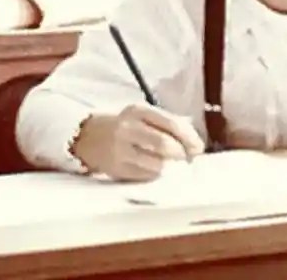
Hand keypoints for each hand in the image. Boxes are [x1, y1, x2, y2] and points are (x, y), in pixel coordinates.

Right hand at [72, 104, 204, 180]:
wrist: (89, 136)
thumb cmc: (125, 126)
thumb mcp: (143, 116)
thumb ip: (167, 124)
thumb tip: (194, 144)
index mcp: (138, 111)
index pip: (171, 124)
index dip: (189, 138)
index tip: (198, 148)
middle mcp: (128, 129)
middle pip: (164, 144)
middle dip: (182, 154)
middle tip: (187, 159)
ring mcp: (120, 150)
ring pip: (156, 164)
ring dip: (171, 167)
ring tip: (174, 166)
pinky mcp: (117, 169)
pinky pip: (145, 176)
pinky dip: (157, 175)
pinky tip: (157, 170)